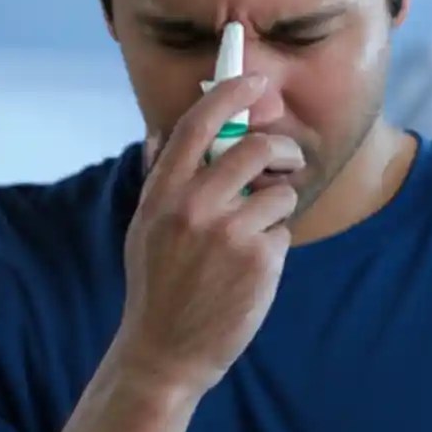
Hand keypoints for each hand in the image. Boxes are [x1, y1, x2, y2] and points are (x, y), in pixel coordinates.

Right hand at [113, 74, 304, 397]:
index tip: (254, 79)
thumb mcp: (146, 229)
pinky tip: (252, 269)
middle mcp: (193, 207)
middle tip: (286, 163)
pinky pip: (285, 230)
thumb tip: (163, 133)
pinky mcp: (260, 259)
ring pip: (281, 191)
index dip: (230, 93)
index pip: (197, 125)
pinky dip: (276, 244)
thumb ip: (160, 180)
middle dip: (282, 151)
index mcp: (162, 195)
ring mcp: (229, 233)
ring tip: (254, 236)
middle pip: (256, 148)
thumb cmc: (159, 285)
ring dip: (278, 208)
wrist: (166, 353)